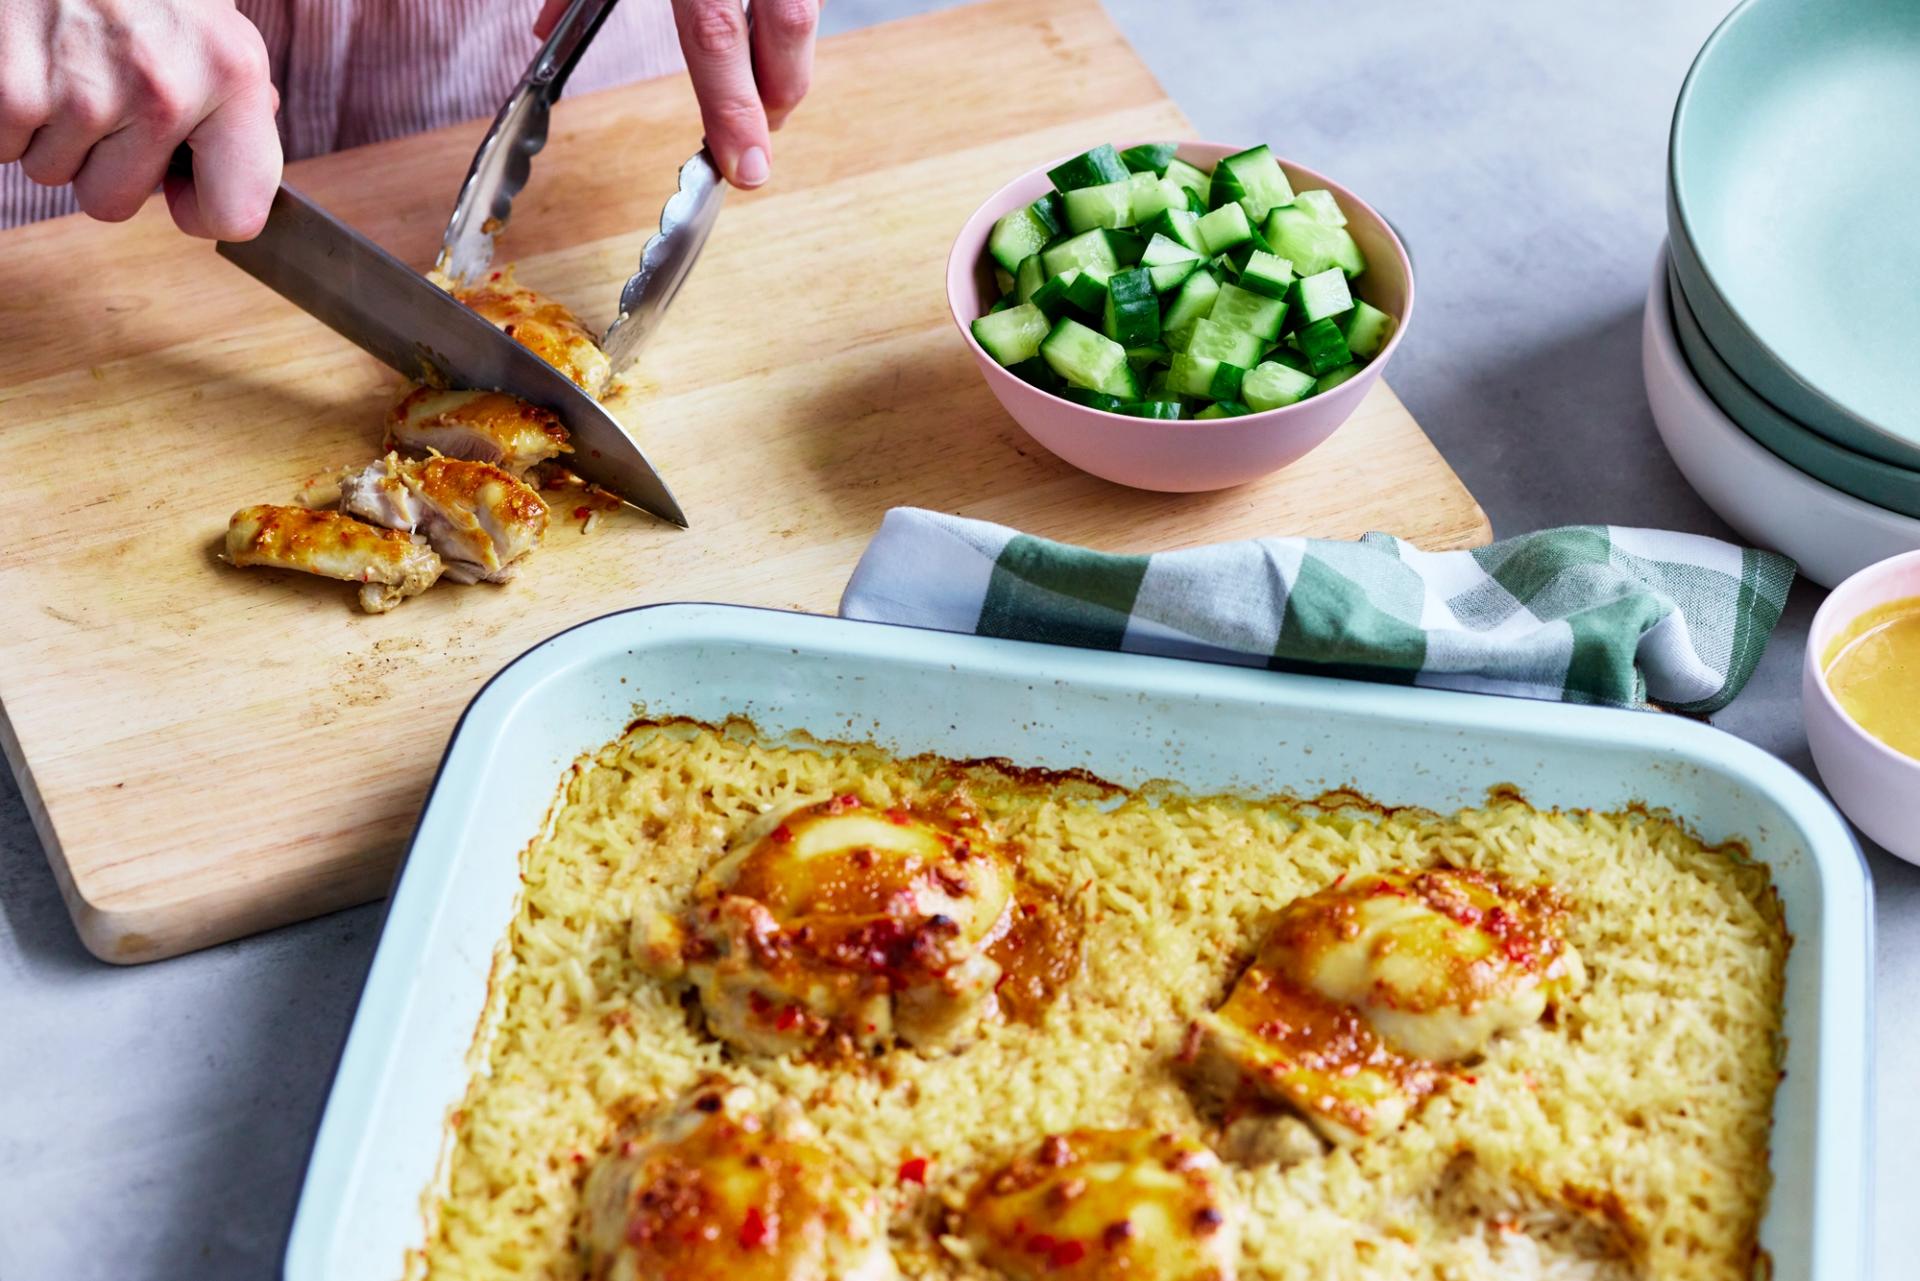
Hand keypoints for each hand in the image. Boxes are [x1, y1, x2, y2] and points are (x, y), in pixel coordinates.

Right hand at [0, 0, 280, 237]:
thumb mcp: (217, 31)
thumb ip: (234, 106)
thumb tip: (235, 173)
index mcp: (232, 80)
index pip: (236, 215)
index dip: (202, 211)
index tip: (182, 188)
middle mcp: (165, 91)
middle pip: (114, 204)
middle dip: (103, 163)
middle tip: (104, 98)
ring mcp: (85, 92)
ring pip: (53, 175)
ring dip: (54, 134)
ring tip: (68, 67)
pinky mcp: (14, 88)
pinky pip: (3, 146)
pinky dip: (9, 116)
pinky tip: (31, 62)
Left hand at [536, 0, 818, 189]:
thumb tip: (544, 28)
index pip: (716, 36)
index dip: (734, 108)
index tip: (746, 171)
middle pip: (788, 33)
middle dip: (776, 97)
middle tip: (757, 136)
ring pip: (810, 10)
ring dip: (787, 55)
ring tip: (763, 80)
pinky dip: (792, 11)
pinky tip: (769, 20)